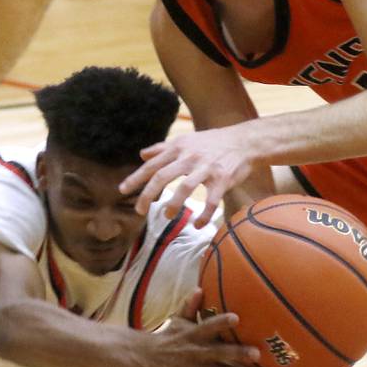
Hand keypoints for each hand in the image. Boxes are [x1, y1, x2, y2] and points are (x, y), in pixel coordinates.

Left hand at [119, 128, 253, 227]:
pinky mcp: (222, 180)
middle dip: (147, 195)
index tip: (122, 191)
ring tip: (166, 215)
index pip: (152, 164)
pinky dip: (203, 215)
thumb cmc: (213, 143)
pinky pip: (211, 201)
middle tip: (139, 211)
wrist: (245, 141)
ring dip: (173, 204)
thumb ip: (163, 148)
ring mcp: (206, 168)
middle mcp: (190, 157)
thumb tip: (142, 154)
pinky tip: (197, 225)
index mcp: (179, 148)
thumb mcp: (186, 141)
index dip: (136, 178)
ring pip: (184, 188)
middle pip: (162, 176)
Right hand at [146, 291, 271, 366]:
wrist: (149, 357)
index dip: (221, 323)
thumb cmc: (169, 335)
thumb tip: (199, 289)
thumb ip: (190, 306)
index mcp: (195, 334)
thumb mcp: (178, 319)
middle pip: (222, 353)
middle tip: (257, 354)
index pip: (209, 326)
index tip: (236, 317)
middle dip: (239, 354)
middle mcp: (200, 352)